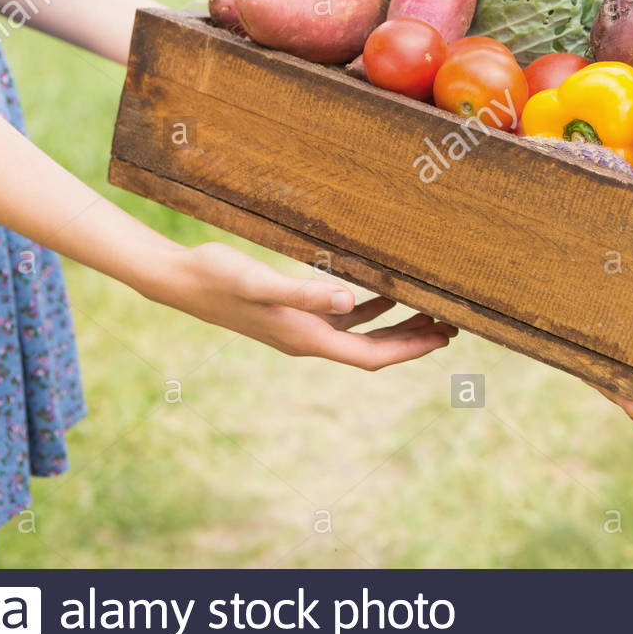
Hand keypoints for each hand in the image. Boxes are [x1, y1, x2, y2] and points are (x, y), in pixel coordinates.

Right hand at [146, 241, 456, 368]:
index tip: (444, 337)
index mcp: (307, 338)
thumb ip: (304, 291)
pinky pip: (341, 317)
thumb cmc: (219, 278)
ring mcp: (300, 328)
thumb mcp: (262, 282)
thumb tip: (348, 302)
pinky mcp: (292, 313)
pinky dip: (369, 309)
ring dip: (396, 325)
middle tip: (453, 325)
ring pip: (361, 334)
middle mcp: (308, 339)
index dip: (410, 349)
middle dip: (414, 340)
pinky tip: (384, 292)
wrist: (180, 279)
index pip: (371, 355)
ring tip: (431, 311)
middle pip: (373, 349)